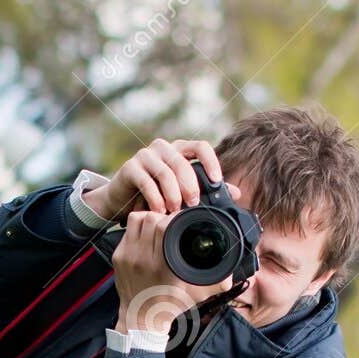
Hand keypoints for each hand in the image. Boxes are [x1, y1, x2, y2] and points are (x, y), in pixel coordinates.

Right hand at [80, 136, 223, 223]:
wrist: (121, 199)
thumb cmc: (156, 195)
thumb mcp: (182, 192)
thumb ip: (207, 190)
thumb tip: (237, 193)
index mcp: (180, 150)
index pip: (200, 146)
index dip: (211, 162)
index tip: (216, 181)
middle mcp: (163, 148)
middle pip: (182, 162)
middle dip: (190, 186)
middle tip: (192, 204)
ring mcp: (145, 155)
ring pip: (165, 172)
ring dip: (172, 194)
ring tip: (174, 211)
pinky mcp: (130, 167)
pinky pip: (147, 182)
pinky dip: (155, 199)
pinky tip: (158, 211)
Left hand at [113, 210, 233, 335]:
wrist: (140, 319)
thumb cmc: (169, 305)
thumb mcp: (196, 296)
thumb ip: (216, 284)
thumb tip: (231, 274)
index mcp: (163, 266)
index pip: (164, 227)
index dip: (174, 218)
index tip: (182, 220)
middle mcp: (143, 259)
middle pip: (150, 218)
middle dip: (162, 216)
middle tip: (170, 221)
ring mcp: (128, 257)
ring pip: (136, 219)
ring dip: (148, 217)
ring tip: (158, 224)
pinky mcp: (118, 257)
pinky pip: (127, 230)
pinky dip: (138, 228)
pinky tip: (146, 234)